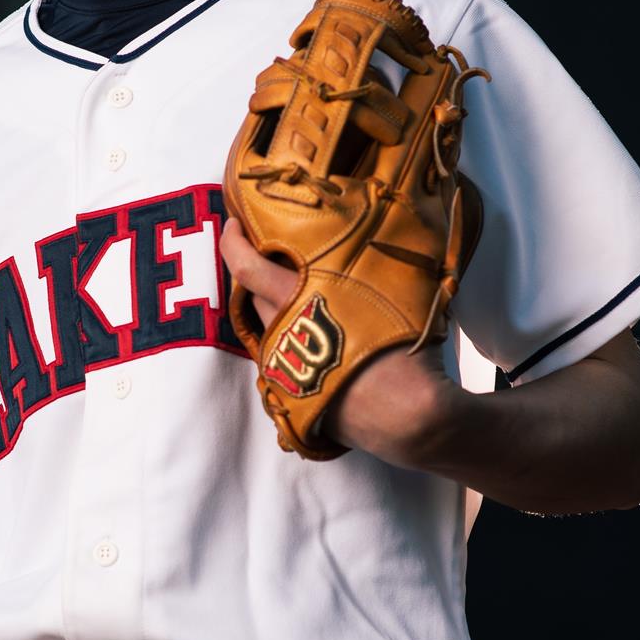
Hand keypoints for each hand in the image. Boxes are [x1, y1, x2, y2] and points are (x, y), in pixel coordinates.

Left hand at [219, 214, 462, 468]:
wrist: (407, 417)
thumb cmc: (405, 349)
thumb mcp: (399, 292)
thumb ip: (377, 262)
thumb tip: (389, 233)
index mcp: (302, 298)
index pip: (247, 265)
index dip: (233, 241)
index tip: (233, 223)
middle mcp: (283, 329)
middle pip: (249, 292)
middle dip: (250, 268)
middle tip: (260, 248)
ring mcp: (283, 364)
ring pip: (263, 324)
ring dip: (268, 304)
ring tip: (290, 289)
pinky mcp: (290, 394)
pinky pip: (278, 354)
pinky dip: (286, 337)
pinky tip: (308, 332)